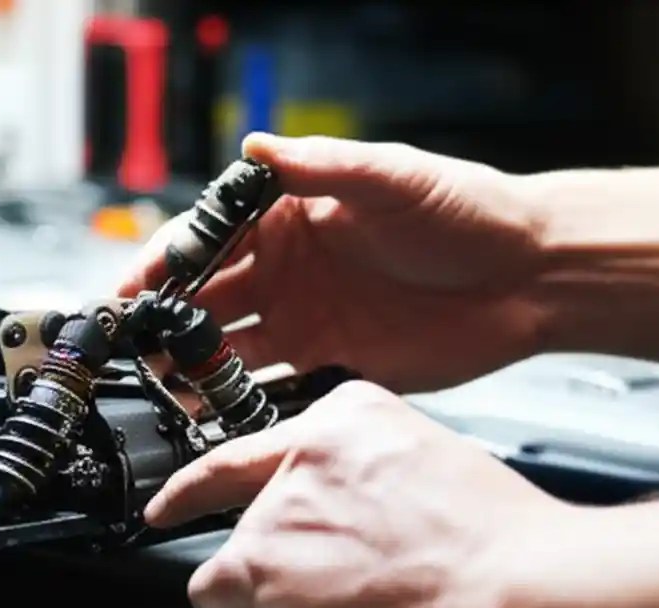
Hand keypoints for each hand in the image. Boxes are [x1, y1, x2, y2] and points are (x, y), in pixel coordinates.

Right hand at [119, 132, 550, 392]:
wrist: (529, 276)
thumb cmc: (465, 212)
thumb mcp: (390, 177)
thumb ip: (320, 168)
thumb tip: (255, 145)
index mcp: (289, 218)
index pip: (208, 238)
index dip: (163, 262)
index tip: (129, 289)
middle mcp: (286, 271)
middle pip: (204, 298)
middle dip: (162, 321)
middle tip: (130, 346)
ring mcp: (304, 321)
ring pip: (226, 347)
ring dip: (190, 364)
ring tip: (159, 384)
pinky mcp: (329, 367)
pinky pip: (269, 387)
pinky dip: (236, 399)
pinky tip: (210, 410)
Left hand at [148, 381, 575, 607]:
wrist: (527, 595)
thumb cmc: (506, 551)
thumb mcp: (434, 471)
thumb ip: (368, 481)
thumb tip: (347, 518)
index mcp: (351, 417)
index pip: (259, 447)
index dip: (207, 485)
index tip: (176, 502)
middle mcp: (304, 450)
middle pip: (249, 514)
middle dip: (278, 562)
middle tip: (312, 592)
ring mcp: (278, 504)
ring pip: (236, 565)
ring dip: (277, 603)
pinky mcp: (263, 561)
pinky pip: (218, 599)